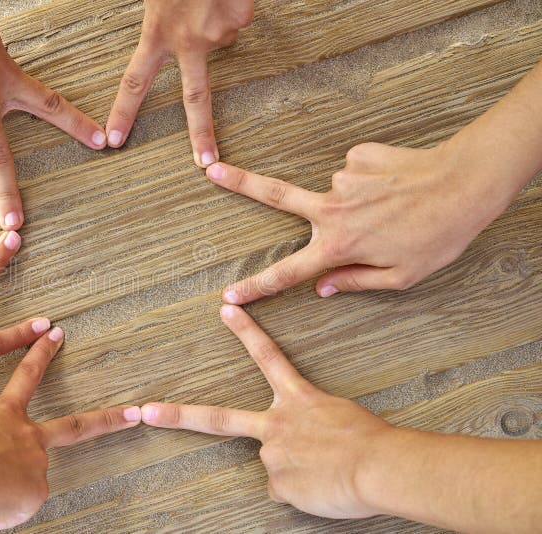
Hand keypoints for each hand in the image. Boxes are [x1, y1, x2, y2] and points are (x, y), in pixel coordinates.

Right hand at [0, 328, 141, 529]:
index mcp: (2, 414)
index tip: (55, 335)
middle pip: (75, 428)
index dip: (42, 355)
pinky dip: (3, 512)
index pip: (26, 376)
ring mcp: (37, 462)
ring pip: (29, 482)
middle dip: (109, 419)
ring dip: (7, 491)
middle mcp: (27, 435)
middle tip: (134, 413)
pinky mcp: (37, 489)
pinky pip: (19, 507)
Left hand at [105, 0, 253, 166]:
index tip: (115, 138)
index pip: (134, 81)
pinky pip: (237, 20)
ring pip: (219, 38)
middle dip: (202, 134)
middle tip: (205, 162)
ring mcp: (216, 33)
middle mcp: (187, 40)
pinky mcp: (239, 20)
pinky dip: (232, 6)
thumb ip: (161, 20)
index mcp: (157, 32)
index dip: (123, 112)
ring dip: (214, 22)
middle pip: (195, 98)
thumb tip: (173, 32)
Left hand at [140, 304, 391, 517]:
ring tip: (326, 471)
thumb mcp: (337, 416)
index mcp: (297, 399)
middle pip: (219, 419)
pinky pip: (286, 491)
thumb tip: (297, 444)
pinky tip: (322, 487)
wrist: (379, 465)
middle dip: (177, 415)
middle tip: (145, 411)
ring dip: (298, 473)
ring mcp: (272, 454)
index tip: (226, 309)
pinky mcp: (278, 484)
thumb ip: (308, 423)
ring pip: (276, 468)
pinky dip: (303, 493)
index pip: (268, 357)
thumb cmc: (369, 438)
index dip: (246, 332)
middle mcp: (276, 424)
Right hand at [209, 141, 509, 303]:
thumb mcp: (401, 276)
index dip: (256, 286)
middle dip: (239, 183)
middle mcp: (332, 209)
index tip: (229, 294)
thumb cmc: (437, 236)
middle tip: (211, 170)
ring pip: (336, 193)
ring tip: (393, 206)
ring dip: (356, 201)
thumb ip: (354, 282)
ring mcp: (343, 179)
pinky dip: (369, 180)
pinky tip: (394, 185)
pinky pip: (355, 172)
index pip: (287, 272)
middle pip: (274, 196)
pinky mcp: (358, 156)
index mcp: (339, 245)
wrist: (464, 182)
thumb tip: (322, 289)